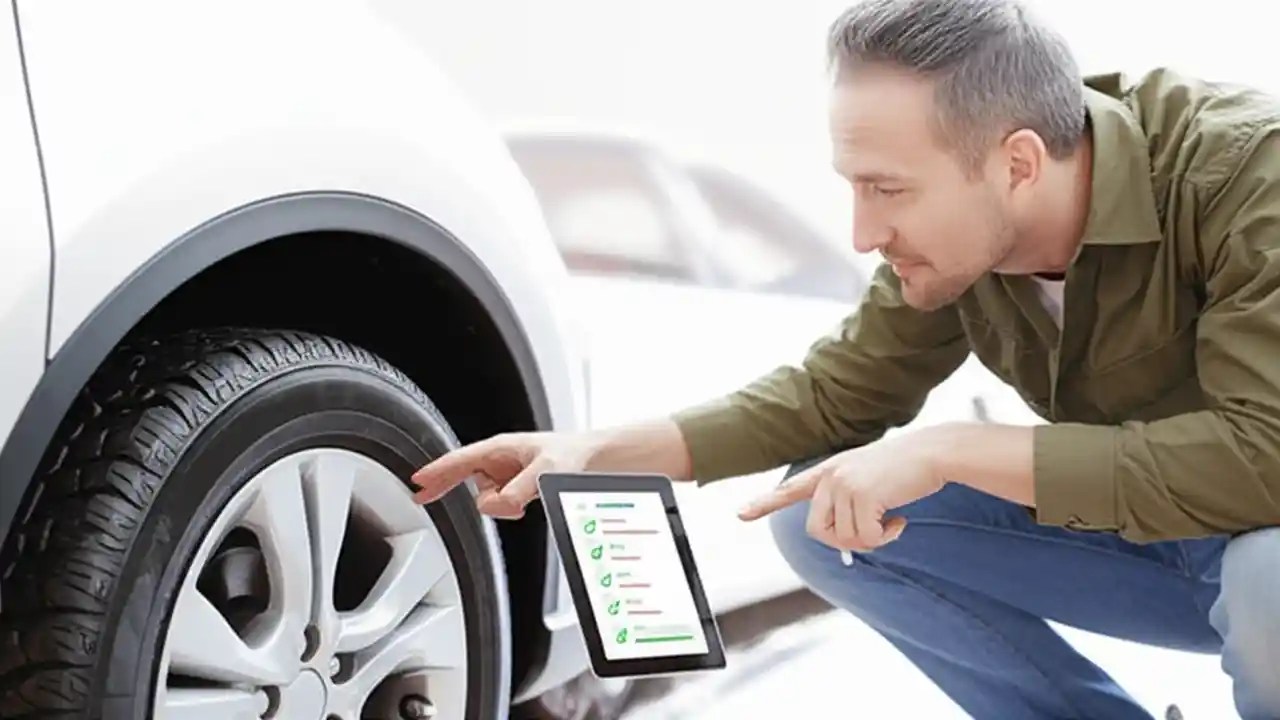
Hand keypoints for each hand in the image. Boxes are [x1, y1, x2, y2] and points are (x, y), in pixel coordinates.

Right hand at [411, 431, 597, 518]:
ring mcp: (505, 474)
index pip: (460, 460)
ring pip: (485, 499)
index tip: (417, 480)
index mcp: (500, 448)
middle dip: (449, 487)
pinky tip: (524, 504)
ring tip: (523, 499)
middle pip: (462, 477)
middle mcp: (499, 460)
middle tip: (423, 496)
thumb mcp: (546, 471)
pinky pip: (500, 504)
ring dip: (500, 505)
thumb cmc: (570, 455)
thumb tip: (498, 504)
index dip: (436, 470)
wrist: (592, 460)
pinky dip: (508, 509)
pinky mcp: (514, 487)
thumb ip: (521, 489)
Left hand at [738, 434, 944, 551]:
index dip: (765, 503)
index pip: (791, 488)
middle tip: (874, 533)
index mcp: (829, 471)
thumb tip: (843, 539)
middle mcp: (830, 477)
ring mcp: (843, 484)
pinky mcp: (862, 495)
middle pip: (818, 531)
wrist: (932, 452)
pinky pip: (867, 537)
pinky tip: (900, 520)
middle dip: (844, 541)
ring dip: (872, 539)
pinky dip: (885, 537)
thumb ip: (848, 499)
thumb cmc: (905, 468)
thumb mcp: (867, 478)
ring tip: (891, 520)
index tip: (740, 513)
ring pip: (845, 538)